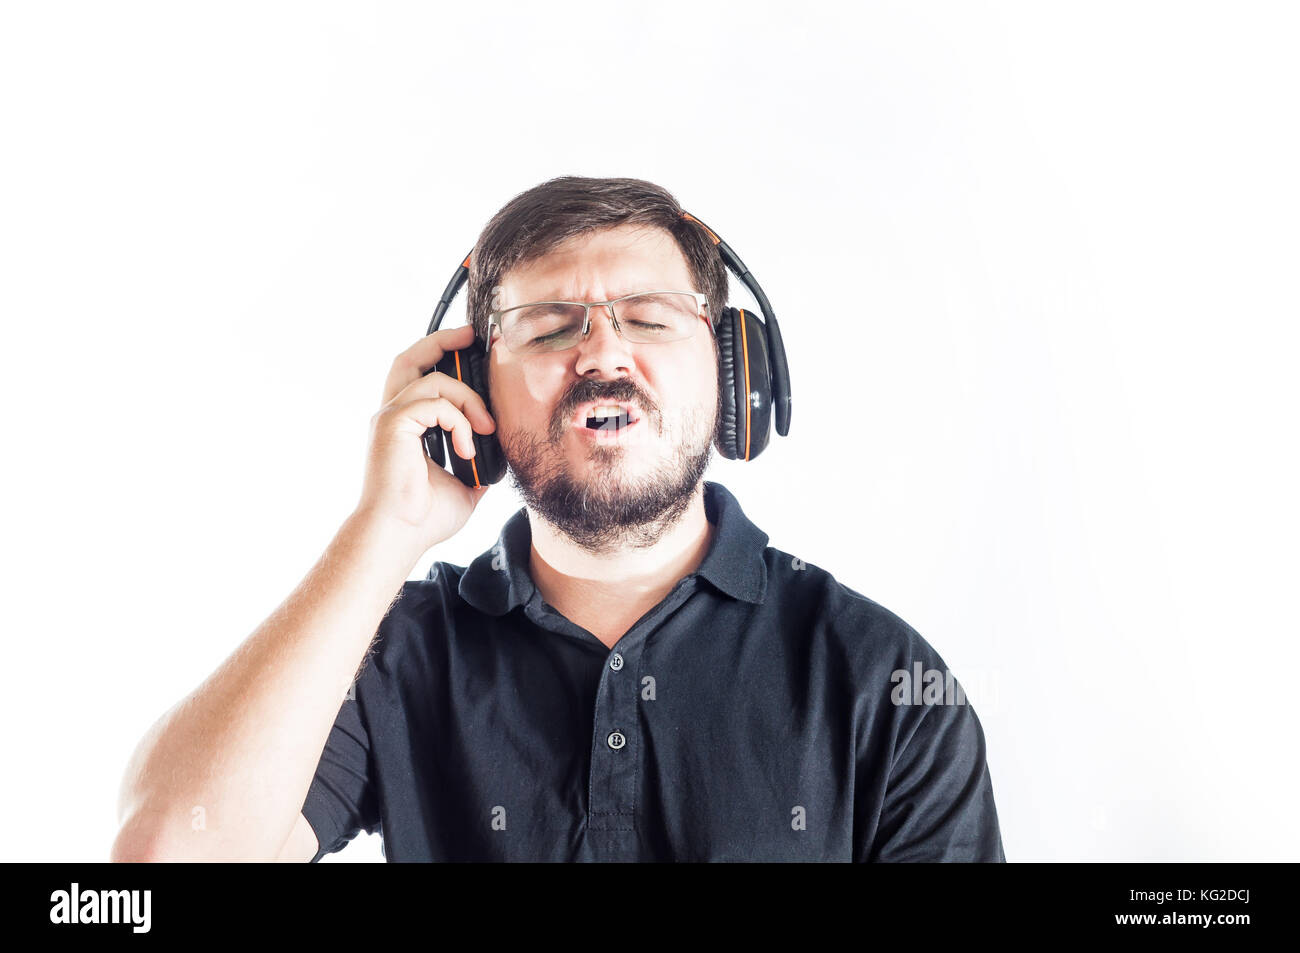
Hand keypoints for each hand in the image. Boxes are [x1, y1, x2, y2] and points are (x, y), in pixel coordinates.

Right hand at [354, 324, 496, 549]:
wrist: (399, 536)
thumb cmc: (423, 518)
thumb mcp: (465, 485)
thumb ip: (478, 463)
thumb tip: (502, 454)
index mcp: (406, 426)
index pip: (419, 377)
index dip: (442, 358)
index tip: (472, 351)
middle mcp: (392, 415)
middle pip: (410, 358)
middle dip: (442, 341)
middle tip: (472, 338)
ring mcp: (389, 417)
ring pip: (433, 380)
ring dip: (468, 399)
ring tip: (486, 428)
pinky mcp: (392, 425)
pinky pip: (435, 404)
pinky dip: (460, 422)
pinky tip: (468, 448)